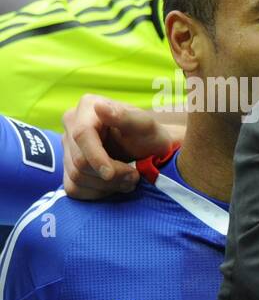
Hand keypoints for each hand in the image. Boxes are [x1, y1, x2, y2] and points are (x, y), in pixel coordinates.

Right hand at [62, 95, 177, 199]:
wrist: (150, 151)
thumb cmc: (150, 136)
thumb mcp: (145, 125)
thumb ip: (125, 117)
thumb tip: (99, 107)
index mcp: (88, 106)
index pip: (82, 135)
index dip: (95, 157)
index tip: (111, 174)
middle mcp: (71, 123)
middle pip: (79, 161)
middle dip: (109, 175)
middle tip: (134, 176)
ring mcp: (67, 146)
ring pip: (76, 177)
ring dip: (106, 186)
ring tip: (129, 180)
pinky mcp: (67, 166)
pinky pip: (73, 188)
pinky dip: (97, 193)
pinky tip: (114, 186)